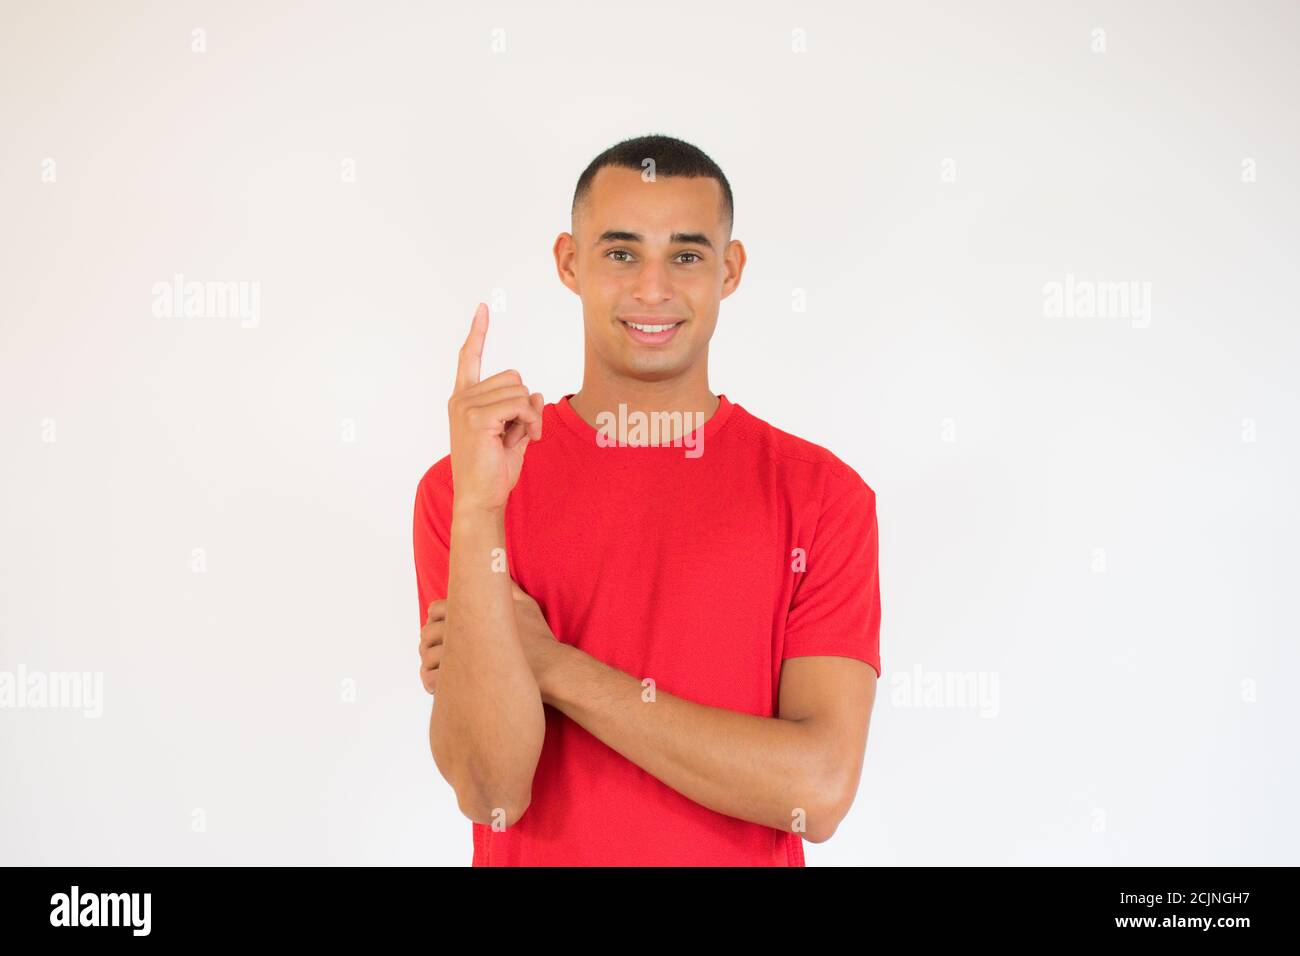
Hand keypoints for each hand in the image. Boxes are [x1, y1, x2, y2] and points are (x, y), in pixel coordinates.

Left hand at [419, 582, 563, 696]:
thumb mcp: (527, 605)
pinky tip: (440, 682)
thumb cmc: (540, 637)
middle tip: (432, 646)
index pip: (436, 608)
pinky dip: (431, 680)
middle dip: (427, 639)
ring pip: (429, 657)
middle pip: (428, 633)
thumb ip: (509, 587)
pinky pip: (435, 680)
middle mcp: (465, 632)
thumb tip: (501, 569)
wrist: (550, 669)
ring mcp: (464, 657)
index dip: (434, 616)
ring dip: (428, 660)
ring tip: (435, 665)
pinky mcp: (466, 680)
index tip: (439, 624)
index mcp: (474, 612)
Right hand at [447, 303, 543, 514]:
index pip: (469, 358)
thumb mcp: (515, 434)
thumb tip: (537, 394)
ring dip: (529, 415)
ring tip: (519, 439)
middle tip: (521, 432)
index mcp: (465, 399)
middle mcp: (461, 398)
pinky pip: (519, 404)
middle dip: (525, 403)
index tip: (483, 308)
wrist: (481, 498)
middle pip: (512, 376)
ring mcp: (466, 406)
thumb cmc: (494, 470)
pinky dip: (529, 421)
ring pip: (519, 389)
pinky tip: (523, 439)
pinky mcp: (476, 417)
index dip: (478, 332)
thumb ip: (523, 410)